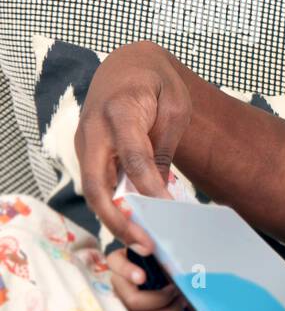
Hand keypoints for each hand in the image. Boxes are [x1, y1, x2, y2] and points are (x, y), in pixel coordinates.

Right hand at [75, 40, 191, 252]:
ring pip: (92, 190)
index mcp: (120, 112)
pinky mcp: (86, 152)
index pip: (134, 156)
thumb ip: (163, 147)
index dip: (149, 187)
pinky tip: (135, 227)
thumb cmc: (157, 85)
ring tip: (144, 244)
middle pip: (97, 183)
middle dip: (119, 219)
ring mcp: (85, 142)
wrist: (128, 65)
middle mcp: (94, 130)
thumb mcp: (174, 108)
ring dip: (114, 220)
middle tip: (147, 245)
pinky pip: (96, 185)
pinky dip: (112, 208)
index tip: (167, 211)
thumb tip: (161, 194)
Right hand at [106, 247, 195, 310]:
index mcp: (116, 266)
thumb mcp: (144, 248)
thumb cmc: (146, 260)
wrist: (142, 276)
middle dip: (160, 298)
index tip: (143, 277)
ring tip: (183, 302)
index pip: (117, 267)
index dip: (128, 272)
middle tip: (176, 290)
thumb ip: (141, 242)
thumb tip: (148, 248)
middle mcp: (115, 291)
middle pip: (133, 301)